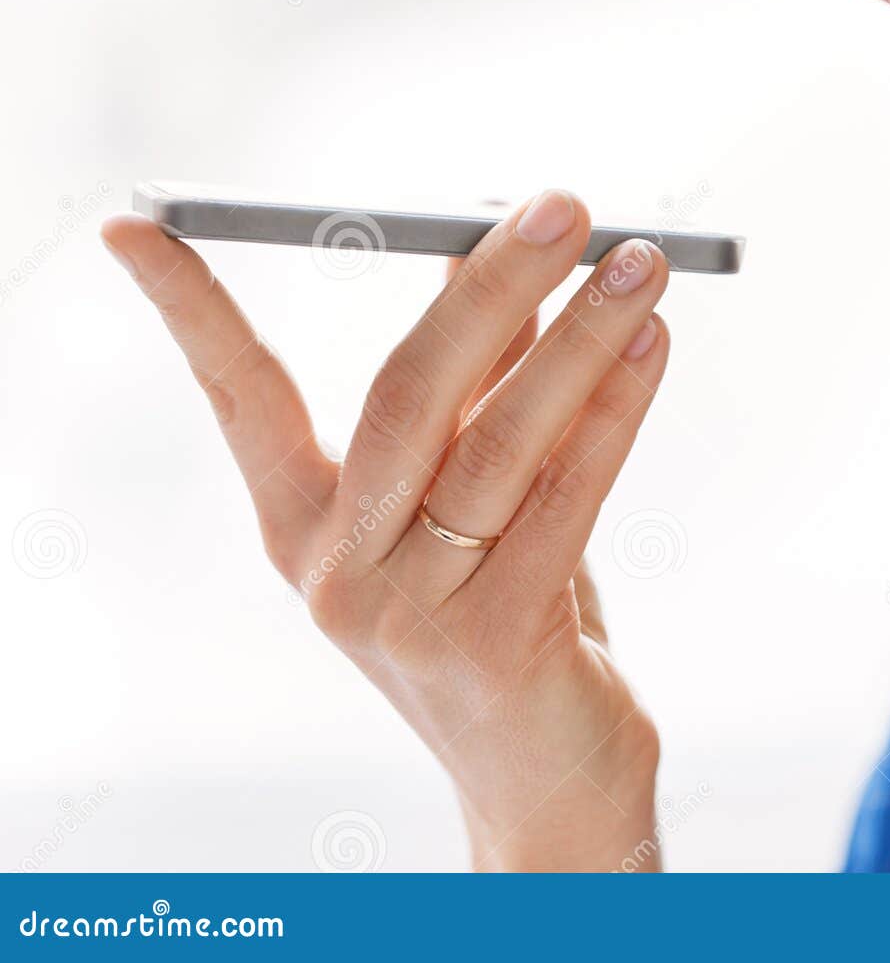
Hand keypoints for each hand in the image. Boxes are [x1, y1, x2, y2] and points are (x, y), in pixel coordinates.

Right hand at [102, 192, 669, 870]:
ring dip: (577, 340)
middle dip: (488, 288)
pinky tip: (650, 346)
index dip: (191, 313)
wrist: (546, 780)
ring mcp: (413, 617)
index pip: (237, 399)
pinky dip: (613, 411)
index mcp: (307, 528)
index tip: (142, 228)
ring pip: (498, 444)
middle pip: (404, 396)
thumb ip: (477, 389)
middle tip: (562, 206)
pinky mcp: (499, 645)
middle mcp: (340, 569)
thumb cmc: (507, 618)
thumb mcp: (471, 500)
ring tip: (640, 265)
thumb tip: (495, 257)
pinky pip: (564, 499)